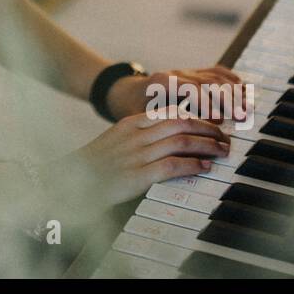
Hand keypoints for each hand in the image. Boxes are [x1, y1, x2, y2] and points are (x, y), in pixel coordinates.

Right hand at [44, 108, 230, 215]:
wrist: (67, 181)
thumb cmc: (94, 164)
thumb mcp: (116, 140)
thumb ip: (141, 135)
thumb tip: (171, 136)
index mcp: (131, 123)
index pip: (172, 112)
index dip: (198, 115)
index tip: (215, 121)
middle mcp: (136, 134)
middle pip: (182, 123)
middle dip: (209, 128)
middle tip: (226, 137)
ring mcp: (136, 154)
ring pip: (182, 141)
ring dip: (208, 145)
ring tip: (222, 151)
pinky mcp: (136, 176)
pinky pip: (172, 166)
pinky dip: (192, 165)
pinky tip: (204, 168)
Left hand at [105, 66, 242, 120]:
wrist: (124, 91)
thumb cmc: (131, 109)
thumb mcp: (140, 118)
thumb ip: (161, 124)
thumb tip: (183, 139)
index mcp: (161, 83)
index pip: (190, 89)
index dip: (207, 103)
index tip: (220, 120)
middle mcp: (176, 74)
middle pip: (207, 82)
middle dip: (226, 99)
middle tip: (242, 117)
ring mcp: (185, 72)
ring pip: (213, 76)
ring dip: (232, 91)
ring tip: (247, 106)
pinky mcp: (192, 73)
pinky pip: (213, 71)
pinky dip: (229, 78)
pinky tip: (242, 87)